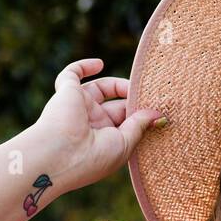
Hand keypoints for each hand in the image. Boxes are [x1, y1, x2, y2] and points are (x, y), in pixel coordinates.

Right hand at [32, 57, 162, 191]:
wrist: (60, 155)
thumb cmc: (93, 157)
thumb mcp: (125, 144)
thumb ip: (140, 126)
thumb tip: (156, 114)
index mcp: (104, 141)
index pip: (125, 123)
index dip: (141, 116)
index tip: (160, 110)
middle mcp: (91, 124)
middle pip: (117, 106)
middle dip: (134, 99)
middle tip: (154, 94)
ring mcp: (78, 107)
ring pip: (99, 89)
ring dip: (119, 84)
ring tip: (139, 83)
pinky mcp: (66, 92)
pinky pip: (71, 74)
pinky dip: (83, 66)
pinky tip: (99, 63)